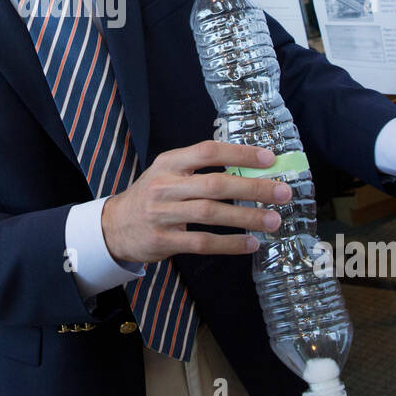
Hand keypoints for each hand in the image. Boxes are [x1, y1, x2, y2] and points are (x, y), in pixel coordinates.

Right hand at [101, 141, 288, 264]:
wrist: (114, 226)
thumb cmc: (151, 196)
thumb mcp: (168, 173)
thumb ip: (201, 171)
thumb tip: (251, 171)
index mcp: (169, 162)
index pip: (208, 151)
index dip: (240, 154)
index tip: (269, 159)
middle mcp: (165, 185)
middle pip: (215, 184)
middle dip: (252, 188)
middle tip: (282, 192)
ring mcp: (162, 214)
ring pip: (211, 214)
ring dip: (246, 218)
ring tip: (273, 220)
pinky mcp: (163, 241)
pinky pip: (202, 243)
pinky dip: (230, 244)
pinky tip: (251, 244)